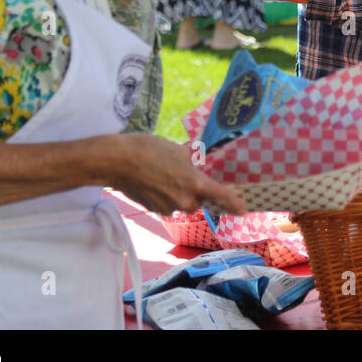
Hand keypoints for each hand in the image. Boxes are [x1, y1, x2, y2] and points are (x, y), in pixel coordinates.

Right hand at [111, 135, 246, 215]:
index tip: (243, 210)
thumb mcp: (179, 151)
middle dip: (195, 189)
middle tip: (182, 171)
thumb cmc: (150, 151)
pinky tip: (152, 179)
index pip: (220, 196)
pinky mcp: (153, 209)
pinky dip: (163, 193)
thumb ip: (192, 162)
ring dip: (178, 190)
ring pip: (181, 201)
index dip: (233, 203)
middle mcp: (184, 201)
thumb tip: (194, 165)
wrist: (118, 162)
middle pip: (198, 199)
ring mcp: (167, 208)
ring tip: (163, 172)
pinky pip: (166, 202)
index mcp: (195, 184)